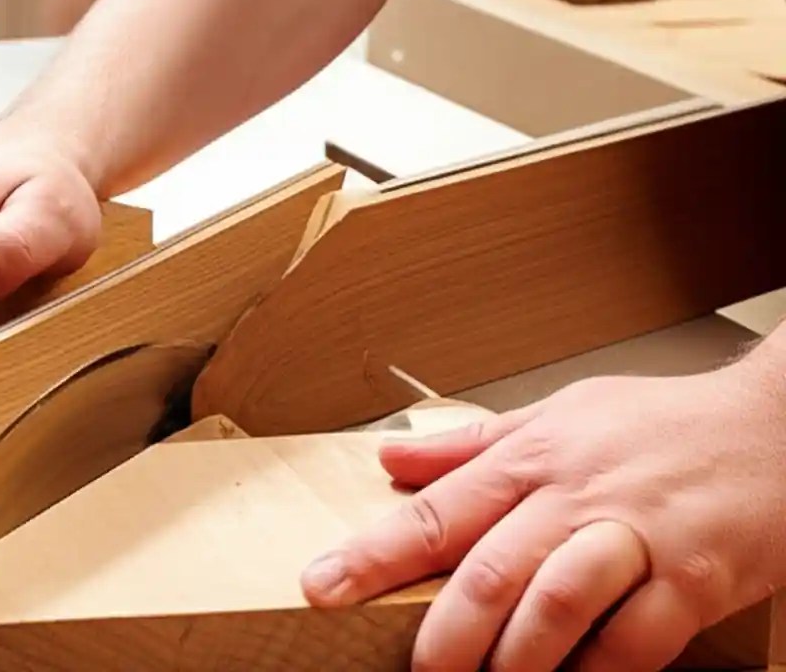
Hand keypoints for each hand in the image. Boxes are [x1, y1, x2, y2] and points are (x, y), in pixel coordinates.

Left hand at [300, 355, 785, 670]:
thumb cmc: (657, 424)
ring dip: (513, 661)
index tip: (320, 583)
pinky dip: (594, 671)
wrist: (772, 426)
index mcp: (530, 457)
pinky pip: (634, 641)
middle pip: (488, 572)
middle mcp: (574, 496)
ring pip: (555, 607)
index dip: (372, 554)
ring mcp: (635, 538)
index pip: (435, 511)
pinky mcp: (693, 579)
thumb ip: (470, 445)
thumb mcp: (556, 414)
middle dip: (442, 635)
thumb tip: (389, 459)